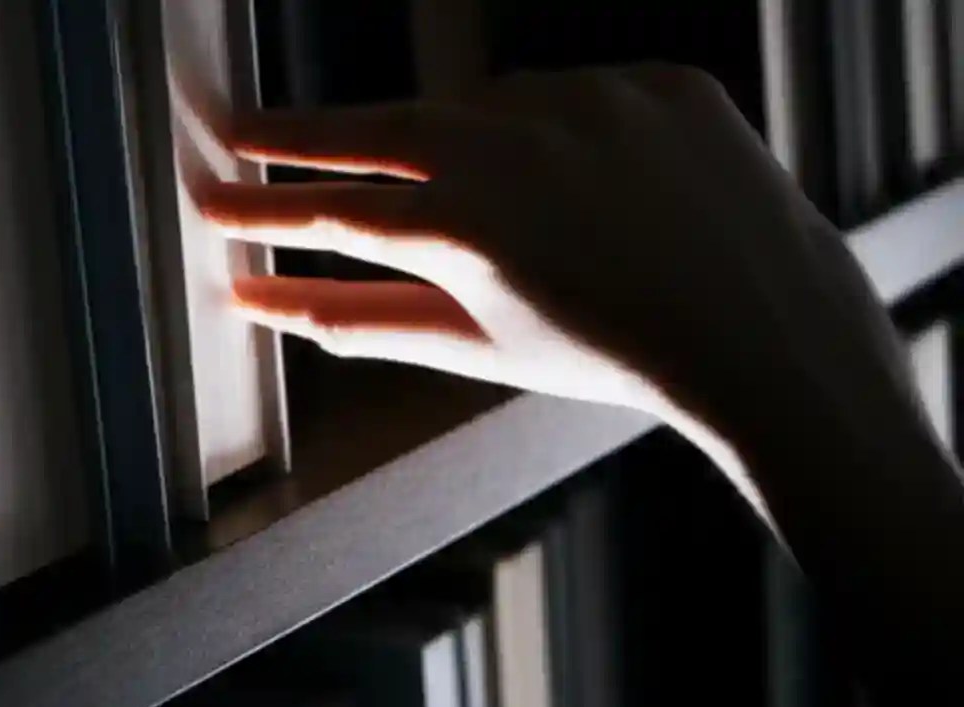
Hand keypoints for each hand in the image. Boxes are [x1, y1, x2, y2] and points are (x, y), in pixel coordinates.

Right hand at [198, 65, 919, 521]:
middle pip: (378, 129)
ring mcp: (593, 100)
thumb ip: (361, 321)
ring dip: (456, 142)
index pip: (330, 209)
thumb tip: (263, 302)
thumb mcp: (477, 346)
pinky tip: (590, 184)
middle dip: (301, 134)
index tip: (210, 198)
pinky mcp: (655, 78)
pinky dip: (558, 132)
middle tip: (240, 130)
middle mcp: (517, 146)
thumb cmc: (609, 356)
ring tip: (499, 205)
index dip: (260, 204)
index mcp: (464, 229)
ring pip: (480, 105)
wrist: (766, 335)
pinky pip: (573, 94)